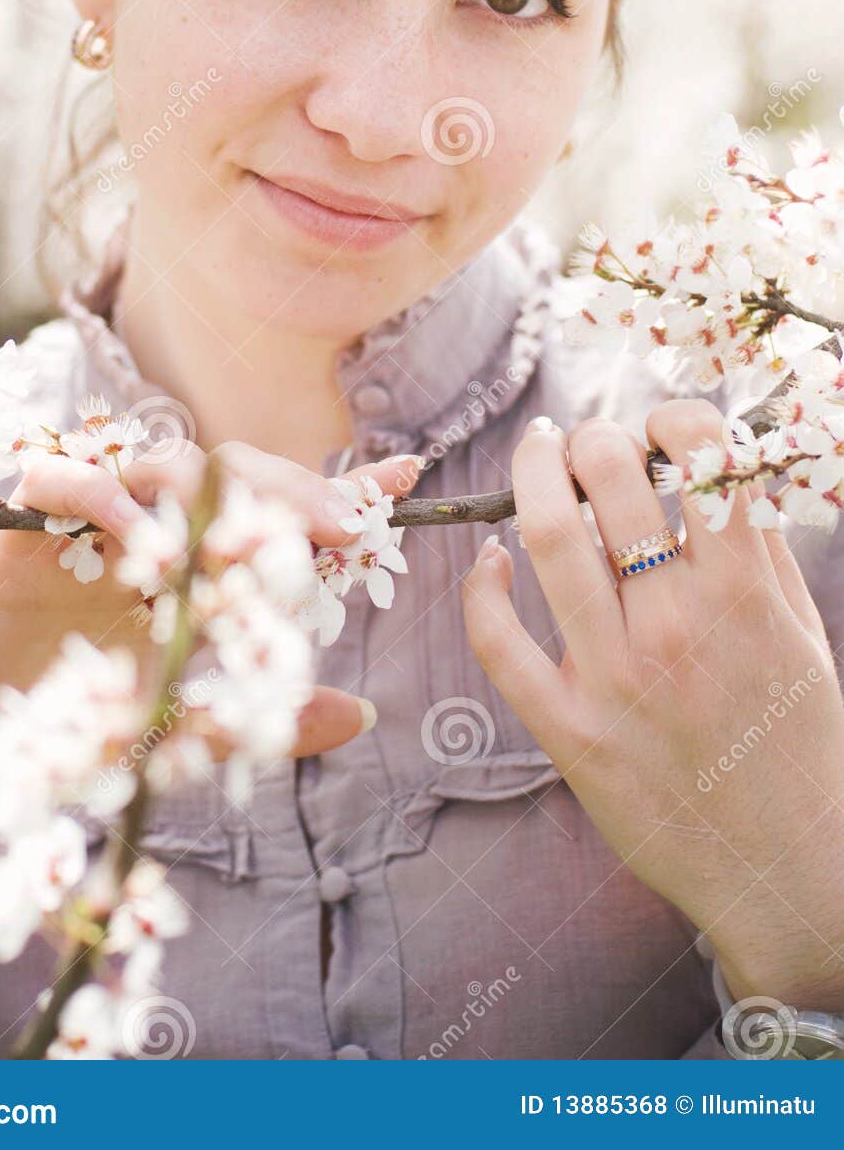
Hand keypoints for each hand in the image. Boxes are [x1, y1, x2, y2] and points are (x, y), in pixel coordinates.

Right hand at [0, 443, 421, 804]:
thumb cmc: (65, 713)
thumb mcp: (175, 726)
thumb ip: (257, 718)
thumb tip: (363, 713)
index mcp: (195, 561)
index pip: (275, 512)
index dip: (341, 491)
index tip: (409, 480)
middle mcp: (153, 524)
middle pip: (234, 472)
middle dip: (294, 492)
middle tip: (347, 527)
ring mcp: (92, 515)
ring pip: (164, 464)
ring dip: (213, 495)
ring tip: (256, 540)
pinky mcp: (28, 522)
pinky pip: (66, 478)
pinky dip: (102, 494)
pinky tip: (140, 534)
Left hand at [462, 399, 843, 1010]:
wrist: (788, 868)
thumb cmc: (798, 743)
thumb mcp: (802, 635)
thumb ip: (760, 550)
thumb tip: (714, 465)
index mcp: (746, 594)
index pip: (702, 453)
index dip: (672, 416)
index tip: (659, 425)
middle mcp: (679, 625)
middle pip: (607, 477)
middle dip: (591, 436)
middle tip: (586, 442)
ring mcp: (617, 678)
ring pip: (546, 539)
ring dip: (532, 477)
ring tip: (538, 459)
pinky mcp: (569, 730)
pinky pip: (500, 642)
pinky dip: (482, 586)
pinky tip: (490, 562)